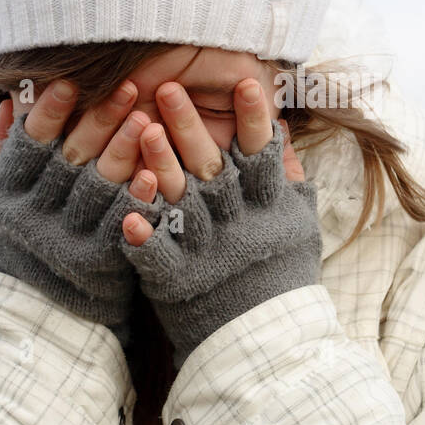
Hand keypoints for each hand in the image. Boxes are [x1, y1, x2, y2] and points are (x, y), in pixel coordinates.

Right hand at [0, 79, 163, 348]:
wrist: (35, 313)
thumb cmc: (14, 242)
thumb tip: (8, 103)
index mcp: (6, 191)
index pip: (28, 144)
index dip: (47, 112)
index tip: (68, 81)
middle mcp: (33, 214)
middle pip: (69, 158)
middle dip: (99, 119)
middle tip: (129, 84)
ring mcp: (67, 239)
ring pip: (98, 187)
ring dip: (123, 151)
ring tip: (147, 118)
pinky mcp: (98, 261)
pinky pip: (120, 225)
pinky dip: (136, 198)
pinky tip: (153, 175)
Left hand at [116, 79, 321, 370]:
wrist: (269, 343)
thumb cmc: (282, 276)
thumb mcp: (297, 223)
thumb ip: (289, 178)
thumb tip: (282, 130)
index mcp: (268, 206)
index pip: (262, 153)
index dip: (254, 118)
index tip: (246, 80)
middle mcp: (238, 223)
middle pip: (212, 167)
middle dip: (189, 126)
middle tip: (167, 87)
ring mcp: (207, 251)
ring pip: (180, 201)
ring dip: (160, 165)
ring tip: (139, 128)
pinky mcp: (180, 281)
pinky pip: (158, 256)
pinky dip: (144, 237)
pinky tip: (127, 215)